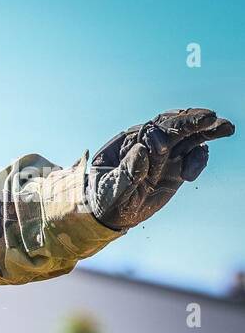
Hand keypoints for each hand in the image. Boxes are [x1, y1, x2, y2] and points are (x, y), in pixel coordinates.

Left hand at [88, 108, 234, 230]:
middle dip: (191, 121)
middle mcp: (147, 143)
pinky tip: (191, 175)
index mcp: (126, 142)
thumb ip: (126, 171)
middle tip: (211, 117)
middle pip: (172, 126)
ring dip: (207, 131)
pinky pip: (193, 156)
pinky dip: (198, 160)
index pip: (148, 131)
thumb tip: (142, 150)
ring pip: (188, 136)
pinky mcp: (176, 165)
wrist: (113, 215)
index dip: (159, 136)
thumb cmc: (106, 200)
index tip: (161, 151)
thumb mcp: (111, 189)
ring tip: (227, 128)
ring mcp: (165, 153)